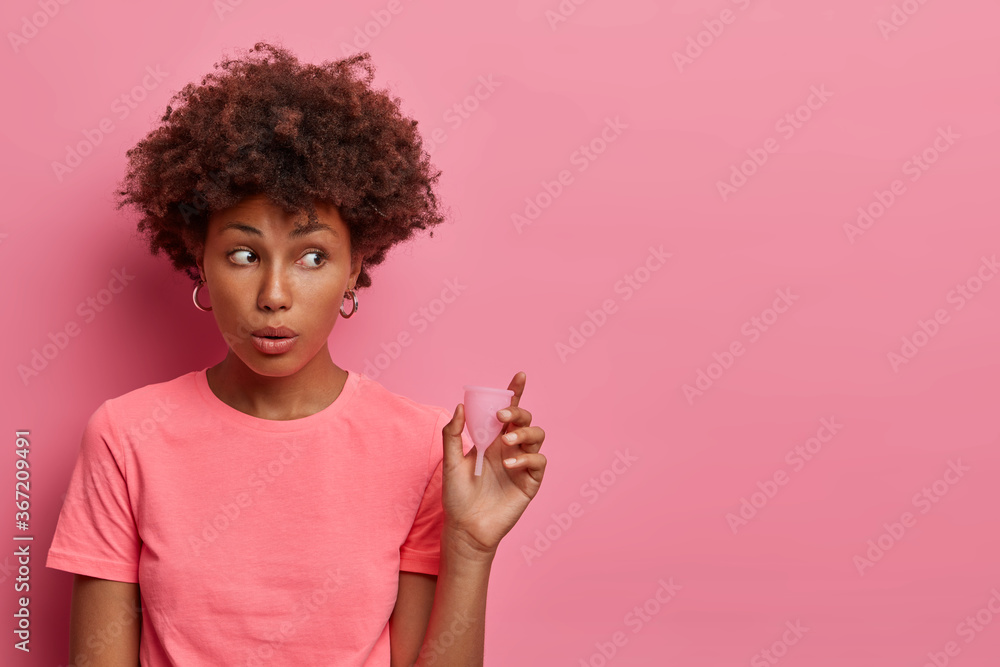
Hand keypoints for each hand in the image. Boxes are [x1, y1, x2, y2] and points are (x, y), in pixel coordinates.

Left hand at [440, 371, 546, 557]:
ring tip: (506, 443)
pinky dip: (527, 457)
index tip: (520, 375)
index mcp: (493, 439)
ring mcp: (522, 463)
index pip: (508, 411)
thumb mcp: (450, 461)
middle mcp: (510, 447)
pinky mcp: (530, 481)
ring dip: (524, 433)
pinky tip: (509, 464)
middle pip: (525, 418)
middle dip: (517, 411)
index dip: (516, 392)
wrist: (465, 526)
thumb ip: (453, 434)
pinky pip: (539, 461)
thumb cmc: (457, 495)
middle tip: (501, 417)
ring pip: (537, 435)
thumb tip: (460, 406)